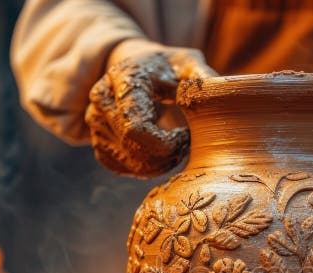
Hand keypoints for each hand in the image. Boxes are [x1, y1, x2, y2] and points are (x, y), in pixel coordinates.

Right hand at [86, 39, 216, 176]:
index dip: (165, 143)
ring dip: (157, 164)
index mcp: (124, 78)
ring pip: (126, 162)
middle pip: (132, 148)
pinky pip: (119, 167)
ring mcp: (95, 121)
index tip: (184, 135)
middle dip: (165, 155)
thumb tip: (217, 93)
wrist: (138, 68)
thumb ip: (203, 77)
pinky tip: (159, 155)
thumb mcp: (188, 63)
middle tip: (183, 143)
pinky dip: (144, 169)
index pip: (136, 128)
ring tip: (174, 146)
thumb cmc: (168, 67)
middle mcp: (101, 100)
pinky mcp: (97, 140)